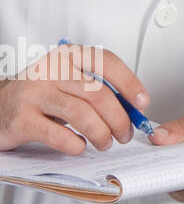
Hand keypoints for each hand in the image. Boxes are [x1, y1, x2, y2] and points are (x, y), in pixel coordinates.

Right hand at [0, 45, 150, 154]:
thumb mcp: (69, 82)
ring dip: (101, 133)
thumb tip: (133, 108)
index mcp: (68, 56)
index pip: (107, 62)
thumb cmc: (40, 95)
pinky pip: (58, 134)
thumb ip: (97, 89)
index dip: (130, 83)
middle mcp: (51, 70)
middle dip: (119, 118)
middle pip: (98, 93)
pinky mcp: (21, 119)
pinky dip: (76, 144)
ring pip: (81, 114)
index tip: (142, 103)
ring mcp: (34, 94)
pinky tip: (79, 147)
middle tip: (125, 134)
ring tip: (105, 143)